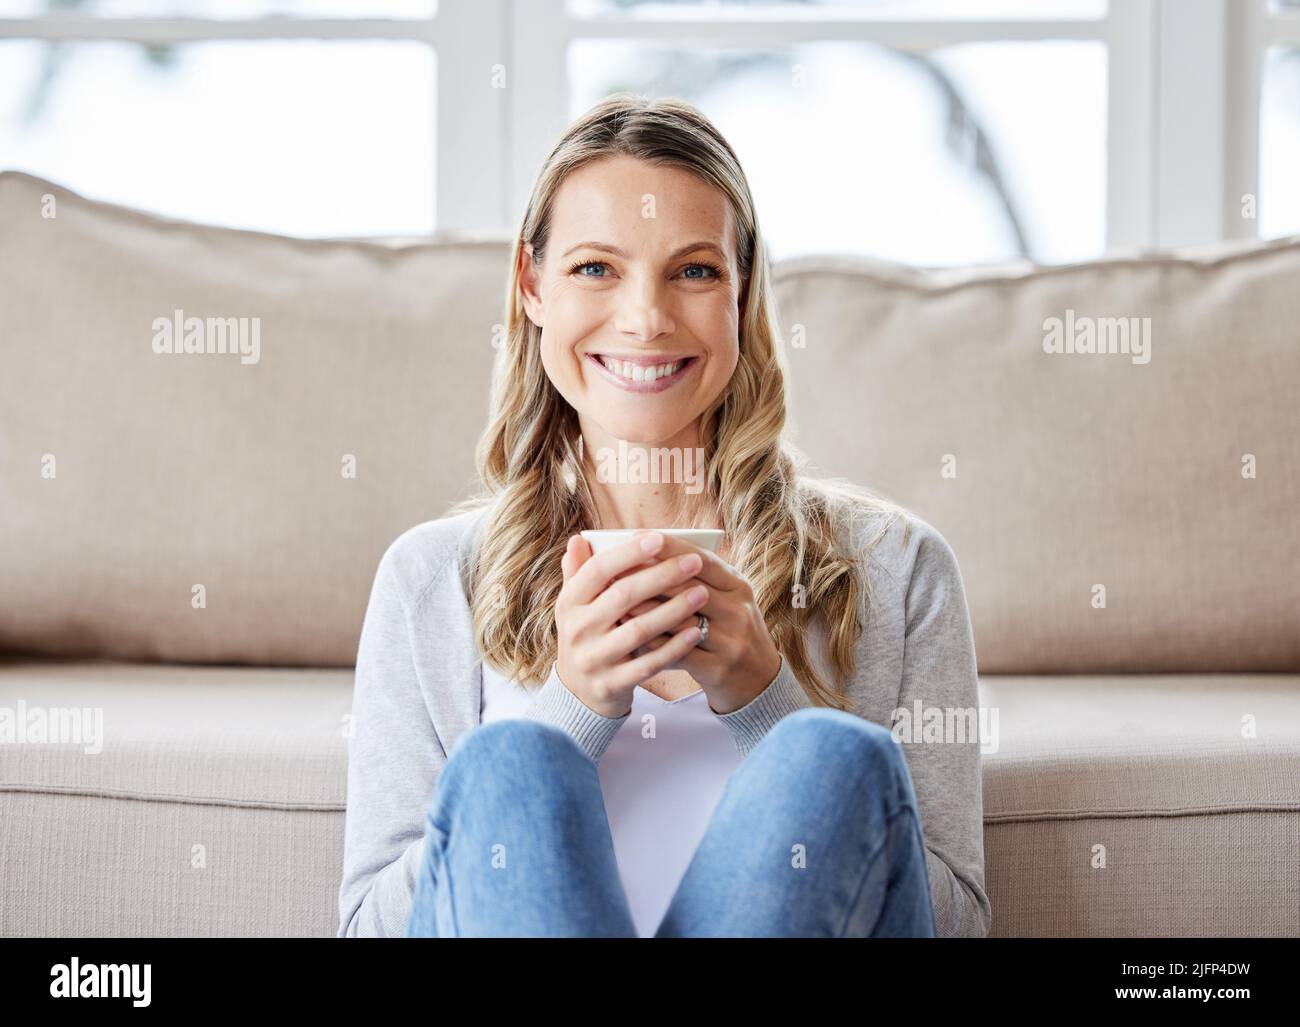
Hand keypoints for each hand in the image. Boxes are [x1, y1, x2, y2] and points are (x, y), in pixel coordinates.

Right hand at [554, 531, 712, 718]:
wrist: (579, 692)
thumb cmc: (588, 634)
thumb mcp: (576, 605)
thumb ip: (579, 572)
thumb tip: (578, 538)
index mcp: (569, 603)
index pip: (597, 570)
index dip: (628, 554)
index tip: (659, 539)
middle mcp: (577, 630)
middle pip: (623, 596)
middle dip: (662, 576)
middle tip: (695, 561)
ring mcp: (594, 659)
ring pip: (639, 630)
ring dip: (674, 610)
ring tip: (703, 593)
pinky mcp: (612, 684)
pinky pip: (648, 664)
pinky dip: (673, 647)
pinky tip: (696, 631)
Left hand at [615, 534, 782, 714]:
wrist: (758, 680)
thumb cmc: (729, 630)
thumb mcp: (725, 599)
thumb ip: (695, 578)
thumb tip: (646, 550)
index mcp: (738, 586)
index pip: (702, 559)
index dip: (668, 547)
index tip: (636, 536)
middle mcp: (738, 610)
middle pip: (687, 587)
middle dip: (647, 576)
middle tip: (613, 569)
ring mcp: (730, 641)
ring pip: (679, 620)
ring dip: (643, 610)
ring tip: (613, 602)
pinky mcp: (718, 668)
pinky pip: (676, 653)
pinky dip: (651, 643)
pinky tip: (628, 636)